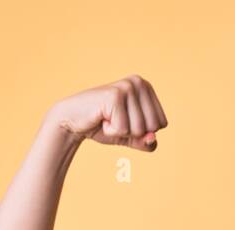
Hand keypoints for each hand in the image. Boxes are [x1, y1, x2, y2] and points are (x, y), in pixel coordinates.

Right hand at [47, 75, 167, 150]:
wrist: (72, 121)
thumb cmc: (103, 126)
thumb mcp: (131, 137)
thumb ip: (147, 142)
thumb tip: (152, 138)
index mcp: (147, 88)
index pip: (162, 124)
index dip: (142, 131)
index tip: (124, 120)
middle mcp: (139, 82)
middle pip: (153, 127)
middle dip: (133, 132)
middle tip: (114, 120)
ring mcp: (127, 87)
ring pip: (139, 129)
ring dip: (120, 132)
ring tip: (107, 119)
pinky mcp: (114, 96)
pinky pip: (123, 129)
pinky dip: (111, 131)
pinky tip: (101, 119)